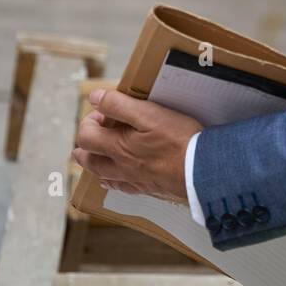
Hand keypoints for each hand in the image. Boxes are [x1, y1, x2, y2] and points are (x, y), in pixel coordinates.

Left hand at [72, 88, 202, 204]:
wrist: (202, 170)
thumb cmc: (178, 140)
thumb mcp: (149, 114)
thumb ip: (119, 105)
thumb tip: (94, 97)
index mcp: (118, 146)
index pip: (86, 136)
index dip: (89, 121)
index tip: (103, 112)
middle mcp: (121, 166)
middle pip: (89, 160)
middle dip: (84, 146)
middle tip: (92, 133)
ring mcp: (134, 179)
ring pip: (102, 175)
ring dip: (94, 164)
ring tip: (91, 157)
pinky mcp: (149, 188)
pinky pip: (123, 188)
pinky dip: (112, 183)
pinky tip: (111, 181)